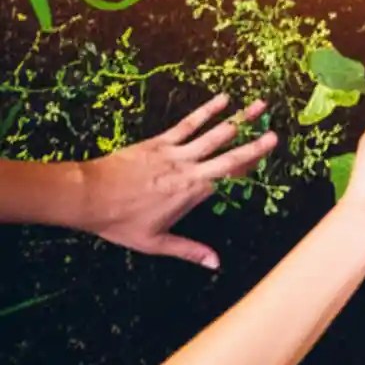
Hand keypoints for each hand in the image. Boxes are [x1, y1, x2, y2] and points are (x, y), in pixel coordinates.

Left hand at [77, 95, 277, 268]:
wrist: (87, 196)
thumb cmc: (120, 221)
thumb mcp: (155, 243)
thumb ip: (189, 251)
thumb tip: (215, 264)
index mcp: (192, 194)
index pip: (229, 179)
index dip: (250, 167)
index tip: (267, 160)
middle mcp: (189, 170)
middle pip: (228, 155)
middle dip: (254, 145)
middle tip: (276, 134)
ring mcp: (175, 153)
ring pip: (213, 134)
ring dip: (239, 119)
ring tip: (260, 105)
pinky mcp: (159, 142)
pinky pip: (188, 124)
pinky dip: (207, 111)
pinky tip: (222, 100)